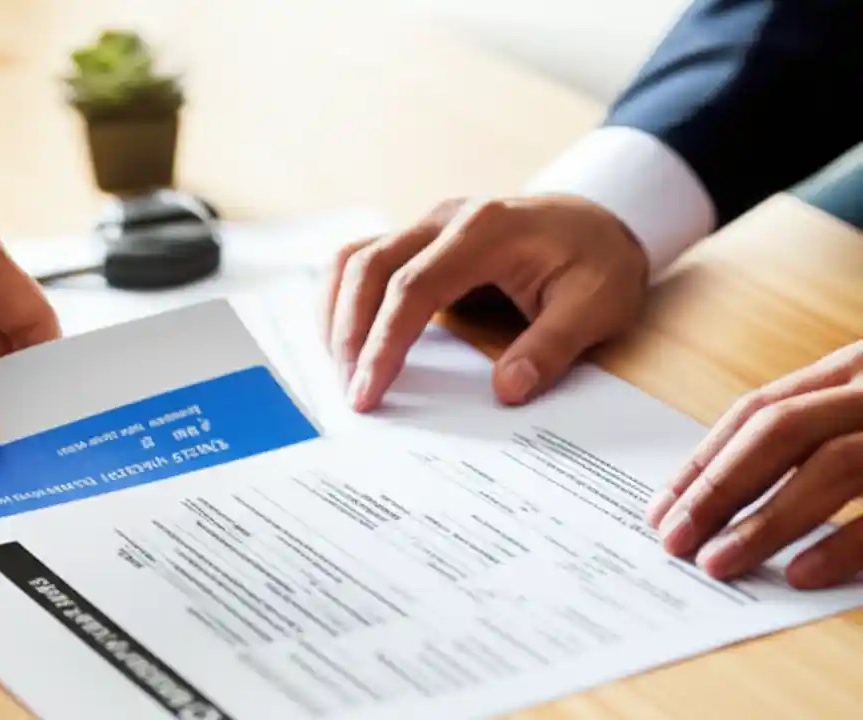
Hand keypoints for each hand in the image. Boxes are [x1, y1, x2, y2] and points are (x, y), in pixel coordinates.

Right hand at [323, 196, 648, 410]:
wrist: (602, 218)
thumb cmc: (598, 261)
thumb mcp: (598, 307)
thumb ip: (552, 347)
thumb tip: (507, 391)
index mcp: (485, 231)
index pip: (412, 287)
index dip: (383, 343)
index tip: (368, 392)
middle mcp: (444, 219)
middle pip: (368, 269)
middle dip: (349, 336)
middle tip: (349, 394)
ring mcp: (426, 225)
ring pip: (353, 260)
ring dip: (336, 315)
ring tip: (340, 371)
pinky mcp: (418, 239)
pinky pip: (361, 260)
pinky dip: (343, 299)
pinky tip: (345, 340)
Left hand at [647, 341, 862, 588]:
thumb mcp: (862, 408)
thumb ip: (815, 430)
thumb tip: (722, 498)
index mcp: (854, 368)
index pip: (760, 410)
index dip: (704, 459)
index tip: (661, 509)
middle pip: (780, 431)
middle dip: (717, 487)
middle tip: (672, 540)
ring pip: (831, 465)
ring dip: (765, 520)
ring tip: (716, 564)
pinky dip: (842, 543)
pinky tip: (799, 574)